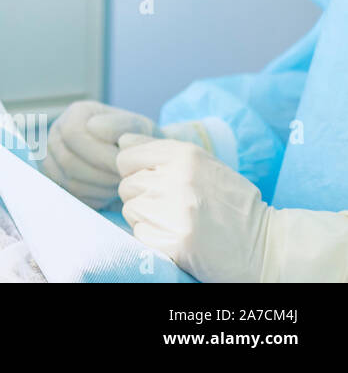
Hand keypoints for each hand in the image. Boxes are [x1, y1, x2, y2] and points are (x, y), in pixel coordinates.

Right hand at [40, 101, 158, 208]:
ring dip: (100, 188)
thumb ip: (122, 125)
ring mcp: (52, 157)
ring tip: (119, 183)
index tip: (125, 165)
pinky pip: (71, 196)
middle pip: (68, 161)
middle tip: (125, 179)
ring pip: (69, 181)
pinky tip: (109, 190)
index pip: (73, 134)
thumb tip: (93, 128)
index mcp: (75, 114)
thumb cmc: (136, 142)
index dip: (99, 154)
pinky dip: (94, 198)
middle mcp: (57, 133)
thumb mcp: (139, 128)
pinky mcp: (55, 181)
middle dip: (102, 175)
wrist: (133, 159)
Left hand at [117, 134, 270, 282]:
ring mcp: (174, 211)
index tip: (156, 182)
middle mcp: (176, 178)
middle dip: (144, 197)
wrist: (266, 246)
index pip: (125, 158)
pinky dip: (155, 239)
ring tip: (178, 221)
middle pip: (126, 186)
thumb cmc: (231, 203)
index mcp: (184, 155)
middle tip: (175, 206)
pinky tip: (179, 237)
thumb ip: (159, 150)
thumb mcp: (202, 164)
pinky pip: (140, 235)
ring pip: (131, 210)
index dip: (136, 172)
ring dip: (148, 219)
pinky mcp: (174, 242)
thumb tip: (121, 141)